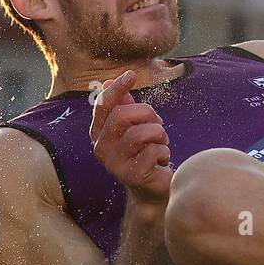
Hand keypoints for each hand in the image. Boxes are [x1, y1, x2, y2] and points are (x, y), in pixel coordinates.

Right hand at [89, 70, 172, 203]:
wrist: (153, 189)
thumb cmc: (145, 152)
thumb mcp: (135, 126)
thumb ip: (124, 106)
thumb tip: (107, 81)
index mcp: (99, 133)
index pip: (103, 105)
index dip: (116, 87)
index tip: (131, 74)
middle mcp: (100, 148)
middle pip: (122, 115)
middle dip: (148, 114)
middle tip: (158, 124)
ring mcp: (114, 163)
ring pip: (140, 132)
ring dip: (159, 134)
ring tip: (162, 142)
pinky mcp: (131, 175)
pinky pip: (154, 151)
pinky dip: (164, 151)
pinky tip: (162, 159)